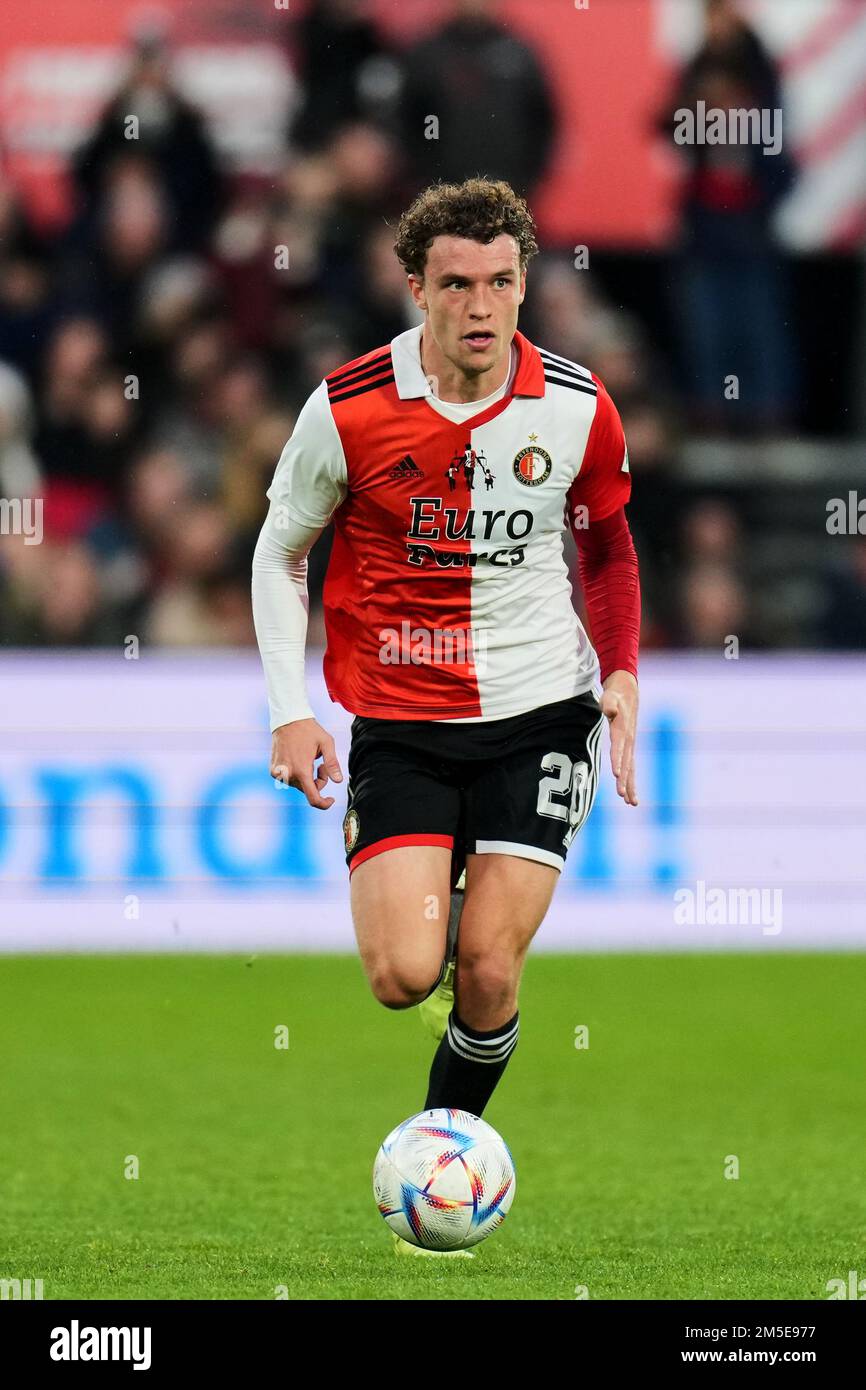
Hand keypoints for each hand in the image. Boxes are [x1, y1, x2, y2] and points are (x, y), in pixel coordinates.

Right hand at [270, 718, 342, 809]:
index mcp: (302, 770)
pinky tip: (297, 759)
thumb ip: (332, 764)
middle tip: (320, 764)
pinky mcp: (273, 770)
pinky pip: (289, 779)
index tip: (330, 800)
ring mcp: (278, 773)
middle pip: (307, 789)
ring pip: (298, 784)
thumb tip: (339, 781)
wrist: (287, 719)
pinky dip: (296, 773)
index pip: (313, 798)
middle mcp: (288, 774)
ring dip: (306, 777)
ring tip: (309, 758)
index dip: (323, 803)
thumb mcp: (326, 743)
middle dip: (317, 781)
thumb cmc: (309, 730)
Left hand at [600, 671, 637, 806]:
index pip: (619, 747)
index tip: (617, 773)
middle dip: (625, 780)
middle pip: (626, 763)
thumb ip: (609, 704)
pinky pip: (630, 769)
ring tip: (630, 802)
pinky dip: (630, 783)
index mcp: (622, 729)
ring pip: (630, 769)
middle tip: (622, 795)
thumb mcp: (610, 696)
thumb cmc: (615, 696)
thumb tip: (610, 711)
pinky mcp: (629, 749)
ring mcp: (630, 746)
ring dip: (629, 786)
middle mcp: (628, 741)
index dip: (618, 760)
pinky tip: (630, 798)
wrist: (627, 693)